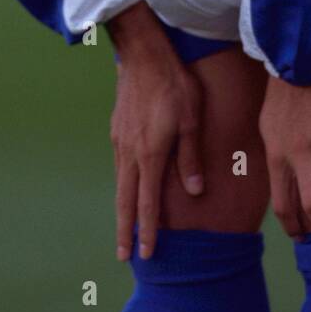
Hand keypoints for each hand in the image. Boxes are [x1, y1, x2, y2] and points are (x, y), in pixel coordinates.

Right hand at [107, 2, 204, 260]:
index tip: (145, 254)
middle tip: (124, 257)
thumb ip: (190, 158)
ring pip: (120, 184)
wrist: (143, 54)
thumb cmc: (175, 84)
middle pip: (125, 201)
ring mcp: (119, 141)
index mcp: (150, 153)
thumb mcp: (191, 120)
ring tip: (125, 229)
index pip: (147, 202)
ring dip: (122, 210)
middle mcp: (130, 152)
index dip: (147, 231)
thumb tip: (194, 191)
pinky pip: (119, 166)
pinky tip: (127, 190)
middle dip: (125, 230)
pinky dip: (122, 186)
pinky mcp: (116, 130)